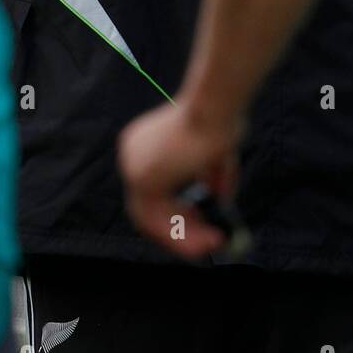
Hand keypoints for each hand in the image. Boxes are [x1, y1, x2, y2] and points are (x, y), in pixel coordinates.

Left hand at [117, 98, 241, 259]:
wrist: (215, 108)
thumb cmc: (218, 120)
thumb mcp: (215, 152)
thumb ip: (211, 174)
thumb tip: (220, 197)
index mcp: (145, 143)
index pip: (152, 189)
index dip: (175, 211)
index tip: (201, 222)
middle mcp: (132, 154)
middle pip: (148, 206)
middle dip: (179, 230)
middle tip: (207, 243)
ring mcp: (133, 167)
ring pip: (152, 219)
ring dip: (184, 238)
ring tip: (214, 244)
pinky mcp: (141, 180)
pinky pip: (156, 221)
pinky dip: (181, 235)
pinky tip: (207, 238)